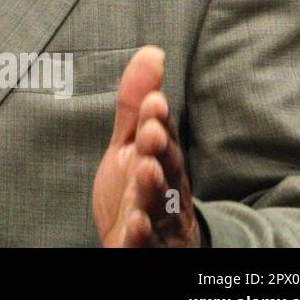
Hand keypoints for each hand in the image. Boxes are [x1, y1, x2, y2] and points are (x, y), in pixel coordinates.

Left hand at [92, 45, 201, 246]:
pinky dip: (142, 234)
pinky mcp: (145, 248)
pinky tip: (135, 223)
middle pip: (167, 169)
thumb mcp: (131, 144)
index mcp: (162, 162)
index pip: (164, 139)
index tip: (153, 102)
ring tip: (145, 170)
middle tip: (152, 132)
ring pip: (159, 205)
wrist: (141, 245)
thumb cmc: (137, 188)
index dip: (158, 121)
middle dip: (161, 150)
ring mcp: (158, 221)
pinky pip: (146, 243)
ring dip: (152, 187)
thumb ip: (135, 104)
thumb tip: (152, 51)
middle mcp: (166, 191)